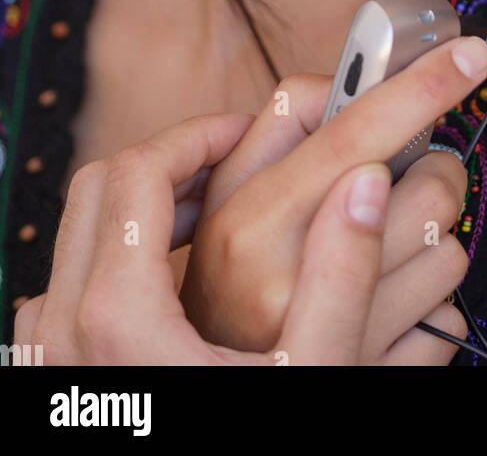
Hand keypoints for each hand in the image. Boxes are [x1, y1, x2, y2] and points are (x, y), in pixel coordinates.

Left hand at [13, 112, 426, 365]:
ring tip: (215, 214)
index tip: (248, 132)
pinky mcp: (52, 378)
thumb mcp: (311, 375)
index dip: (197, 135)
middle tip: (237, 163)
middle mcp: (66, 329)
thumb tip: (367, 184)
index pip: (137, 171)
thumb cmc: (254, 454)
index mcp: (119, 317)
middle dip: (170, 159)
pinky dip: (117, 254)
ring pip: (79, 232)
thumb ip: (343, 277)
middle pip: (99, 188)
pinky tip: (179, 280)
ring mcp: (49, 357)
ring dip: (142, 205)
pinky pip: (69, 282)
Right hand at [180, 35, 486, 358]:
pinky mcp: (384, 378)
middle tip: (402, 181)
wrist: (209, 377)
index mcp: (253, 220)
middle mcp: (293, 283)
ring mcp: (342, 341)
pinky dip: (430, 306)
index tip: (471, 54)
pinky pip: (451, 318)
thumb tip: (366, 79)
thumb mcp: (230, 188)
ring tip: (382, 251)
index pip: (354, 132)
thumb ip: (290, 125)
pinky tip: (386, 303)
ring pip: (452, 254)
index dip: (421, 85)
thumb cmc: (234, 264)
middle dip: (432, 174)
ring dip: (429, 244)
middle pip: (428, 190)